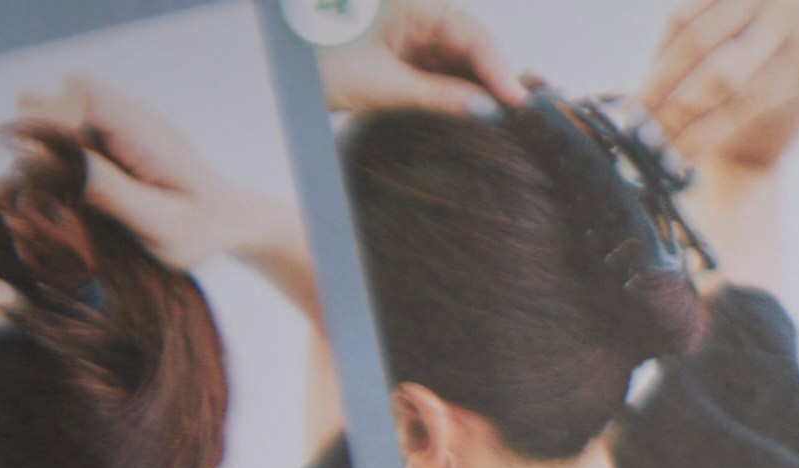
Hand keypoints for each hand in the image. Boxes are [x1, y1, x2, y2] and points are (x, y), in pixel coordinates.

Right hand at [12, 76, 310, 290]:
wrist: (226, 223)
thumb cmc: (199, 230)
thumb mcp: (159, 224)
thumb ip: (107, 190)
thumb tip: (47, 157)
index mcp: (142, 127)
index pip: (78, 90)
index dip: (51, 119)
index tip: (49, 165)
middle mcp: (122, 115)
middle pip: (50, 99)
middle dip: (40, 139)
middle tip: (56, 186)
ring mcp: (109, 123)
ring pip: (45, 117)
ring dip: (44, 153)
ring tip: (70, 192)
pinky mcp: (99, 138)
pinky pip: (57, 138)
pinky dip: (53, 162)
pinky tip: (76, 193)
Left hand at [318, 6, 530, 116]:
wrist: (279, 72)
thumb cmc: (314, 60)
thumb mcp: (382, 84)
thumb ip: (439, 98)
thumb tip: (487, 112)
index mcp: (411, 6)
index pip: (470, 35)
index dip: (498, 69)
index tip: (518, 102)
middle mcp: (416, 17)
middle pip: (471, 50)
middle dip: (493, 82)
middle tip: (519, 120)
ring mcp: (412, 39)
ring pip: (461, 66)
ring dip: (479, 94)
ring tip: (503, 123)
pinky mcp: (407, 61)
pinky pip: (444, 78)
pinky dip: (459, 99)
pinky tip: (476, 118)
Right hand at [637, 0, 798, 179]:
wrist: (785, 16)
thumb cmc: (778, 71)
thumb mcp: (779, 98)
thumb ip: (737, 118)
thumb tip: (679, 157)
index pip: (746, 103)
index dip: (704, 132)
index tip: (670, 159)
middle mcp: (782, 22)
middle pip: (720, 72)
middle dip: (678, 109)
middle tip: (645, 138)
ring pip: (691, 40)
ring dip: (657, 80)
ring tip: (633, 112)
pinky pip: (679, 18)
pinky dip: (661, 52)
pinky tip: (650, 79)